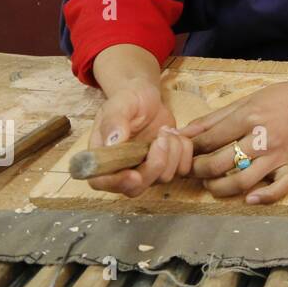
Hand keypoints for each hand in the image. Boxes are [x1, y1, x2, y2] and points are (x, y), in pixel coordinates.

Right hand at [89, 79, 193, 196]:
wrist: (147, 98)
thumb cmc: (128, 100)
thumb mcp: (119, 104)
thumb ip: (114, 122)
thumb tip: (112, 141)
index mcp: (103, 157)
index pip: (102, 182)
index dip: (117, 183)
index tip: (134, 176)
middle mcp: (122, 169)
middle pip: (136, 188)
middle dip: (154, 164)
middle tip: (161, 137)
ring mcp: (145, 170)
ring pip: (163, 178)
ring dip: (171, 152)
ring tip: (166, 130)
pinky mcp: (166, 166)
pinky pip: (181, 169)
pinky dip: (185, 151)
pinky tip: (178, 134)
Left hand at [181, 76, 287, 204]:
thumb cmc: (278, 99)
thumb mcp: (245, 101)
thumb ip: (213, 119)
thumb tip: (182, 132)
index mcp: (249, 117)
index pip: (211, 139)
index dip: (191, 148)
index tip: (184, 152)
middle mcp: (262, 138)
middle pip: (221, 162)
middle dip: (199, 170)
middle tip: (192, 170)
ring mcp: (277, 154)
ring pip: (243, 180)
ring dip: (220, 187)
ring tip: (210, 184)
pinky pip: (280, 187)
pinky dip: (265, 197)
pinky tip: (249, 199)